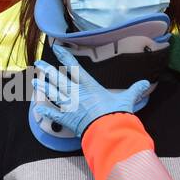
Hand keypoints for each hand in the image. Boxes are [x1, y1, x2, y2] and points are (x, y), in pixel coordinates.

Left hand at [32, 44, 151, 137]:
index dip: (65, 56)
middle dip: (48, 71)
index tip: (57, 49)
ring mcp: (70, 106)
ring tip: (34, 81)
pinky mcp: (67, 120)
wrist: (109, 131)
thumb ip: (134, 90)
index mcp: (89, 86)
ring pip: (53, 94)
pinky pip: (53, 115)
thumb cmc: (117, 114)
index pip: (75, 67)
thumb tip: (145, 83)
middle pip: (59, 79)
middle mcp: (77, 94)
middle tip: (38, 64)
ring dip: (43, 87)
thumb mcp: (127, 100)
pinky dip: (45, 113)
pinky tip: (38, 109)